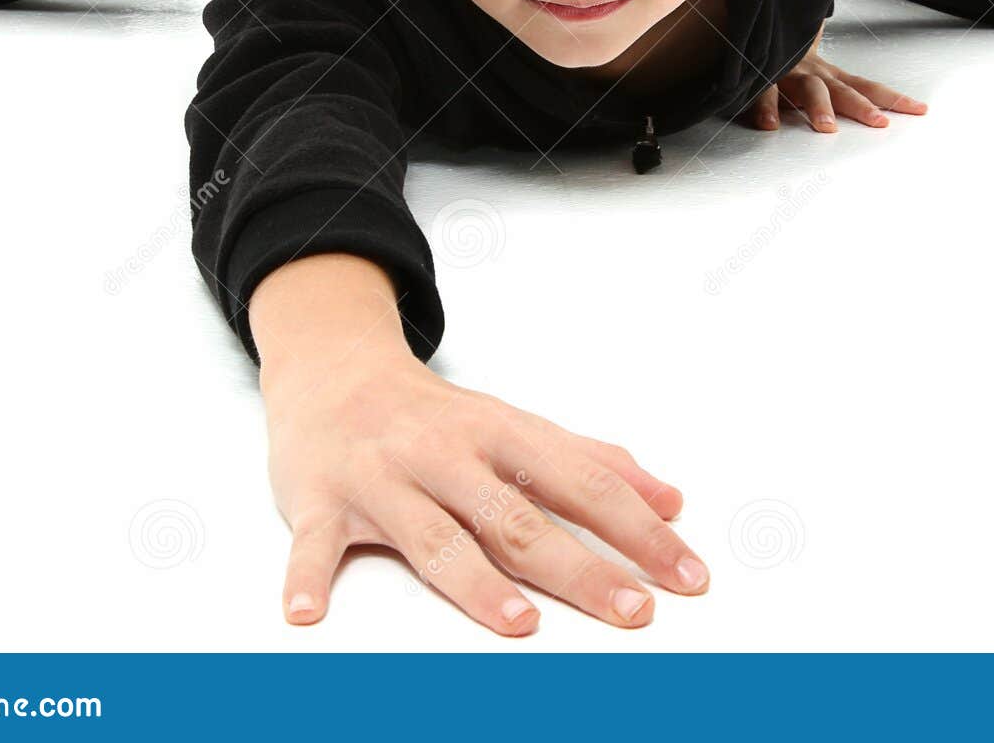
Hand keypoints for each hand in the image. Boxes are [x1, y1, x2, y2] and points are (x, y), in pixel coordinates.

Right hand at [250, 255, 709, 636]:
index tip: (686, 572)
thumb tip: (672, 500)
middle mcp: (446, 455)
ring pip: (434, 536)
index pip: (582, 482)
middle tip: (633, 610)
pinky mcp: (321, 501)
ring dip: (476, 581)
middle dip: (580, 567)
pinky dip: (306, 576)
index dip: (638, 528)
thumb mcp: (515, 426)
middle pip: (519, 519)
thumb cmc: (436, 416)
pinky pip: (313, 542)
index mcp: (500, 433)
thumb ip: (591, 463)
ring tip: (520, 622)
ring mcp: (383, 479)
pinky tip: (309, 613)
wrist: (333, 371)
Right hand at [742, 21, 927, 131]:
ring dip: (818, 107)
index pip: (867, 87)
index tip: (920, 110)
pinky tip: (768, 125)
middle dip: (861, 107)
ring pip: (807, 89)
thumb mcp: (816, 73)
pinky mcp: (763, 77)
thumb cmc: (789, 63)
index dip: (893, 98)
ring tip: (827, 127)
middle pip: (842, 90)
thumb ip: (839, 88)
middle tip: (879, 122)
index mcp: (830, 75)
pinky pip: (763, 93)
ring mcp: (789, 75)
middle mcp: (814, 73)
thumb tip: (872, 99)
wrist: (761, 30)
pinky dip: (764, 108)